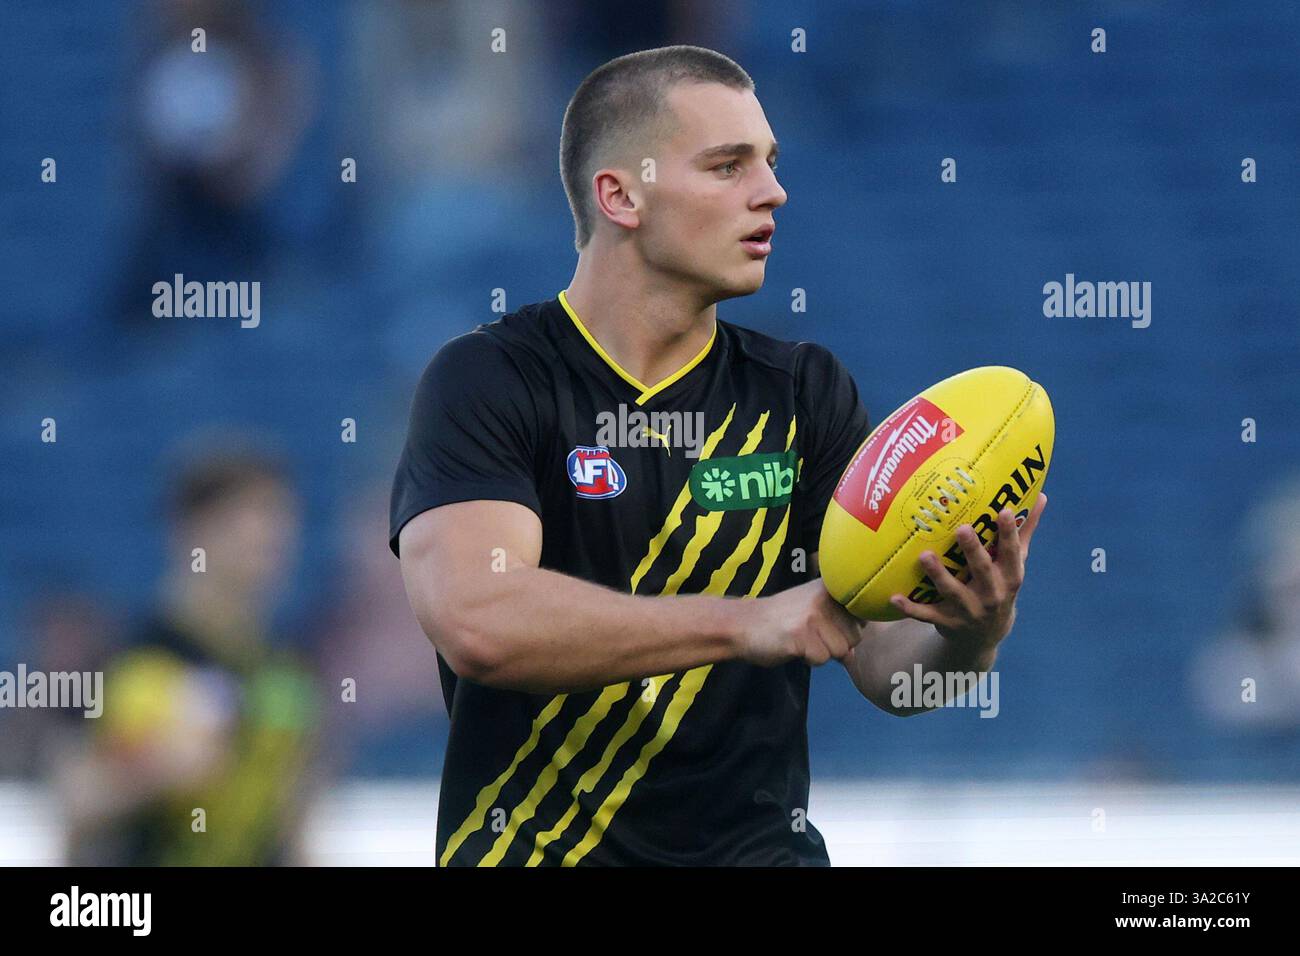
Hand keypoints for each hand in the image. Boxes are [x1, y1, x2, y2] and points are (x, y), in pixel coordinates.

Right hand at [737, 578, 864, 667]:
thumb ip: (838, 623)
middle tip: (811, 635)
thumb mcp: (812, 609)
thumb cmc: (781, 619)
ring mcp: (813, 616)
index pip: (862, 615)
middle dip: (836, 643)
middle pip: (855, 637)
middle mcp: (824, 597)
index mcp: (830, 587)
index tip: (828, 625)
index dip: (848, 627)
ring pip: (841, 651)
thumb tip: (853, 654)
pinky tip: (794, 648)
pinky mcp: (802, 636)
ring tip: (802, 641)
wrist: (743, 624)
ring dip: (822, 653)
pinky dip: (809, 660)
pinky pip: (822, 660)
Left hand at [890, 493, 1046, 652]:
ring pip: (952, 591)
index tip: (1004, 511)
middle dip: (973, 550)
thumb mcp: (1015, 566)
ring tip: (925, 555)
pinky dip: (910, 608)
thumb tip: (1041, 497)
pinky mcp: (947, 622)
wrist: (985, 636)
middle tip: (962, 528)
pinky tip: (894, 597)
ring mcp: (968, 610)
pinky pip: (927, 615)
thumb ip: (1023, 533)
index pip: (1012, 553)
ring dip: (938, 574)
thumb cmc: (999, 588)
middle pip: (982, 570)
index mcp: (1009, 577)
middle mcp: (991, 595)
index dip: (1009, 533)